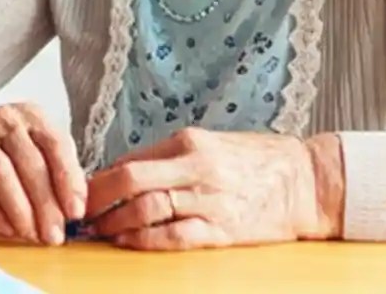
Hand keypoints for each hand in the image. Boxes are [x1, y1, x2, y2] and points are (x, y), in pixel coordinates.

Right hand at [0, 103, 85, 243]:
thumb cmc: (8, 149)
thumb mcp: (37, 148)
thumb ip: (58, 172)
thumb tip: (75, 210)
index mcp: (32, 116)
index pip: (55, 144)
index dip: (68, 180)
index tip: (75, 212)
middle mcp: (3, 121)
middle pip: (28, 162)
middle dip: (44, 203)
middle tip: (53, 235)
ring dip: (18, 208)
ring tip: (30, 233)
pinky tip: (6, 229)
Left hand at [85, 128, 342, 249]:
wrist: (309, 182)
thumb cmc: (256, 161)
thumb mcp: (209, 144)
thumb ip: (166, 156)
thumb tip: (118, 170)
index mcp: (190, 143)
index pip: (130, 159)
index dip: (99, 177)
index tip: (79, 189)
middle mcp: (198, 168)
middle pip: (131, 181)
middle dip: (97, 198)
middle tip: (76, 210)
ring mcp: (211, 200)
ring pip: (148, 210)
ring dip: (115, 222)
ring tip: (97, 229)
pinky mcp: (224, 230)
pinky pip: (175, 237)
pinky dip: (145, 240)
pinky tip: (127, 241)